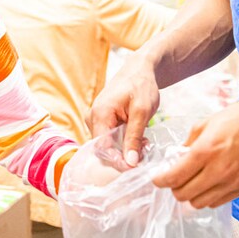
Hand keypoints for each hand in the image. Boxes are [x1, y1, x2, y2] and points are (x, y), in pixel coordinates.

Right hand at [90, 52, 161, 166]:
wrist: (139, 71)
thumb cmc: (141, 86)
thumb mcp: (142, 112)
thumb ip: (134, 137)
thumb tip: (130, 162)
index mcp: (99, 114)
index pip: (102, 148)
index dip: (117, 161)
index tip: (136, 166)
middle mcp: (92, 118)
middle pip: (103, 149)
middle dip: (124, 155)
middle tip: (145, 151)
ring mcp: (96, 120)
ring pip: (108, 146)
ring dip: (126, 149)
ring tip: (145, 142)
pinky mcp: (102, 122)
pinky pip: (111, 139)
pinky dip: (125, 142)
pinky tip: (139, 138)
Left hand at [152, 93, 238, 208]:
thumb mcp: (208, 123)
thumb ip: (189, 142)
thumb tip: (178, 156)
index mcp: (206, 151)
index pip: (175, 177)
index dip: (161, 181)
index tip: (157, 179)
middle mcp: (219, 171)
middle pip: (184, 195)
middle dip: (174, 188)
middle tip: (174, 179)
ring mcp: (233, 182)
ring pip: (200, 203)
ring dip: (191, 195)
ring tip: (191, 182)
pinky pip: (218, 202)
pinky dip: (208, 197)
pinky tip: (209, 184)